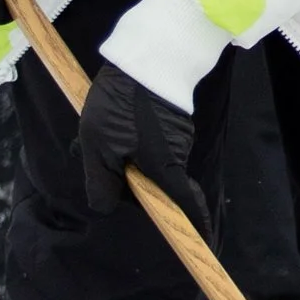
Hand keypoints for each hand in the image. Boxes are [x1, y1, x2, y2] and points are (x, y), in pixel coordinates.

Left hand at [77, 55, 212, 235]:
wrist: (146, 54)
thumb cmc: (120, 103)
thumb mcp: (98, 146)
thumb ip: (102, 182)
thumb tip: (106, 207)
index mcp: (164, 168)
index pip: (184, 206)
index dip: (193, 227)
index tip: (201, 245)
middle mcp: (178, 155)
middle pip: (160, 186)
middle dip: (132, 182)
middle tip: (103, 160)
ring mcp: (178, 136)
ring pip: (153, 163)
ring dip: (128, 157)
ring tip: (104, 131)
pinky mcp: (173, 121)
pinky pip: (153, 144)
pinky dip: (134, 142)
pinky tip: (114, 121)